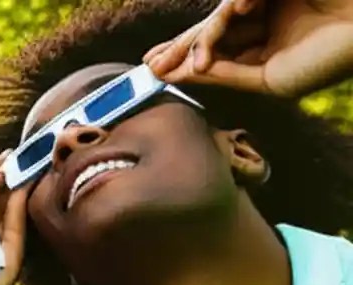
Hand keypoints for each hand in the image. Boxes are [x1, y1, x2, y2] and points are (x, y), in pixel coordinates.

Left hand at [145, 0, 352, 96]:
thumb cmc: (330, 60)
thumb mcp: (270, 79)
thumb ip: (229, 75)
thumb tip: (186, 74)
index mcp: (266, 47)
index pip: (217, 52)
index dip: (185, 60)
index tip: (154, 71)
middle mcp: (266, 21)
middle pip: (211, 31)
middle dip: (180, 47)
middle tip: (150, 64)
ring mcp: (273, 1)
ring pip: (224, 14)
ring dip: (207, 35)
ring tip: (200, 61)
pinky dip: (240, 0)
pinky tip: (242, 10)